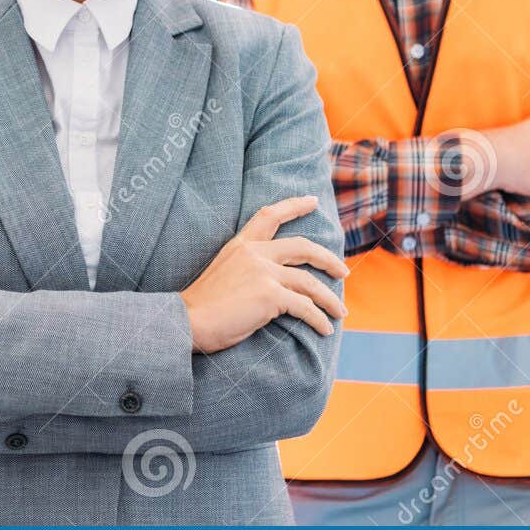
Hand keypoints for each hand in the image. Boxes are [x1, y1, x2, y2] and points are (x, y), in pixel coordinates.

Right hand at [178, 195, 348, 353]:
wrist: (187, 321)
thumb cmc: (202, 305)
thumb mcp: (224, 271)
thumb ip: (247, 267)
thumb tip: (273, 281)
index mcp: (241, 245)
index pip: (270, 215)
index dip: (294, 205)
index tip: (313, 200)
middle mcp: (255, 253)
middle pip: (303, 247)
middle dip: (328, 259)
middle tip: (342, 270)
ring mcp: (264, 273)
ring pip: (310, 282)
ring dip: (329, 299)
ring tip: (340, 312)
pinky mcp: (270, 295)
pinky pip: (305, 307)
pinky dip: (319, 320)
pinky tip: (325, 329)